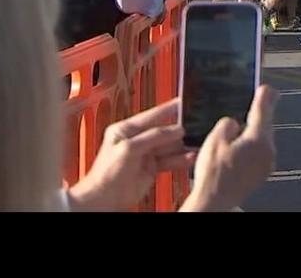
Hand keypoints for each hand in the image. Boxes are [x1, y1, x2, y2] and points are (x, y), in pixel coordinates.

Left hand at [67, 99, 191, 211]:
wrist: (104, 199)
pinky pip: (170, 160)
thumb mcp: (130, 148)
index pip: (152, 115)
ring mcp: (145, 154)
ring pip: (169, 146)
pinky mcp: (151, 168)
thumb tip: (175, 129)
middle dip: (178, 131)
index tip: (184, 102)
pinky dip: (181, 159)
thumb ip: (154, 136)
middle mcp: (136, 140)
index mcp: (125, 130)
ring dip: (182, 146)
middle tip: (194, 128)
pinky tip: (190, 157)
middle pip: (163, 131)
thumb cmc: (106, 174)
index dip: (169, 109)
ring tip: (196, 144)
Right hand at [180, 85, 277, 211]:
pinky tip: (234, 155)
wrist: (214, 201)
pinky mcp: (261, 175)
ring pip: (261, 141)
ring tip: (231, 141)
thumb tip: (234, 123)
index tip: (267, 87)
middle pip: (263, 127)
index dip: (264, 97)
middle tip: (246, 112)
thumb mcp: (214, 140)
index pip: (263, 111)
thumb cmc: (213, 174)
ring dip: (250, 137)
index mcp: (258, 139)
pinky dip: (249, 151)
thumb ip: (228, 124)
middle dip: (254, 119)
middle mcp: (268, 151)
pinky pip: (258, 155)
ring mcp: (267, 165)